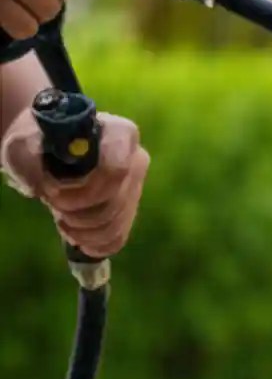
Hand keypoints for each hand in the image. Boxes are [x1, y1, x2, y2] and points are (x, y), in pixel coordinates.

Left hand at [1, 108, 149, 256]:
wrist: (47, 152)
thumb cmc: (38, 144)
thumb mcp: (26, 145)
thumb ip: (33, 162)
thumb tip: (48, 186)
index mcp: (120, 134)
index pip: (117, 169)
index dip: (85, 188)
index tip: (55, 189)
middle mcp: (137, 160)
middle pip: (115, 201)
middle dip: (79, 212)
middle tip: (54, 205)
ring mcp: (135, 187)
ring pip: (117, 223)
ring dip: (84, 230)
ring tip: (62, 220)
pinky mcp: (129, 210)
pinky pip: (119, 237)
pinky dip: (96, 244)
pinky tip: (78, 238)